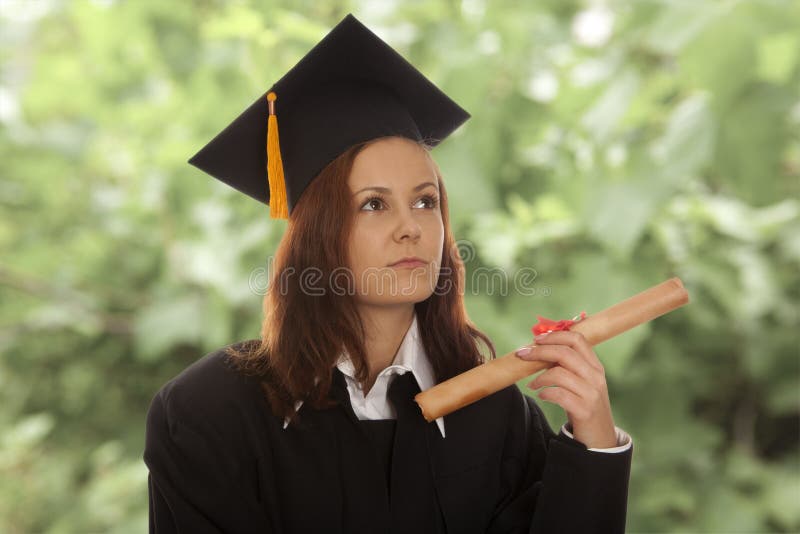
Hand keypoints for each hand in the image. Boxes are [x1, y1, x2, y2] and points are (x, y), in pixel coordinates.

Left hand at [515, 331, 617, 448]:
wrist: (600, 438)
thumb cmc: (584, 406)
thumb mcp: (582, 382)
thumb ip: (568, 366)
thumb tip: (540, 348)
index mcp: (595, 366)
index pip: (577, 339)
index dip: (555, 335)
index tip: (536, 339)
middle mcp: (596, 377)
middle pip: (564, 352)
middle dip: (539, 351)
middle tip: (522, 355)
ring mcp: (592, 394)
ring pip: (559, 373)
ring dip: (539, 377)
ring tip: (532, 384)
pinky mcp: (585, 410)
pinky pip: (559, 394)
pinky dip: (545, 393)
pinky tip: (542, 396)